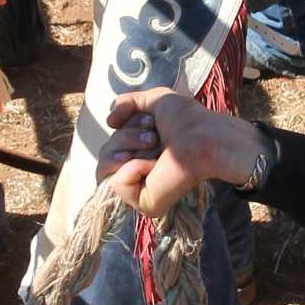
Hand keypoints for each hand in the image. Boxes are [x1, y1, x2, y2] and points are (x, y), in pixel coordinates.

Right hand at [98, 88, 260, 217]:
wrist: (201, 134)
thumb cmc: (187, 120)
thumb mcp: (153, 101)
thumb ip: (128, 104)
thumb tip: (109, 121)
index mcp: (139, 154)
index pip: (109, 148)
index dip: (124, 129)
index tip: (150, 121)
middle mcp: (138, 173)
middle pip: (104, 155)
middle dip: (125, 136)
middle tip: (154, 136)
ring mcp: (140, 190)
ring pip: (103, 168)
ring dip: (127, 147)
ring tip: (153, 145)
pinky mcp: (143, 203)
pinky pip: (115, 183)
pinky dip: (132, 166)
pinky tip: (154, 165)